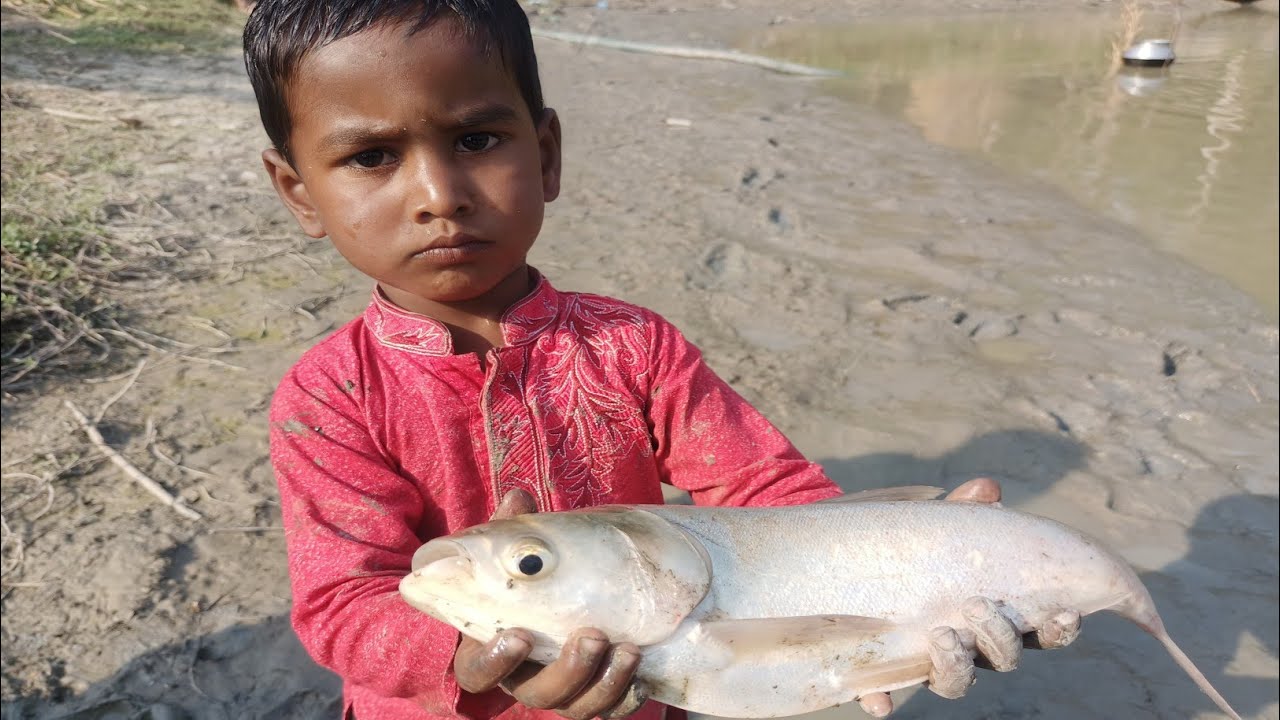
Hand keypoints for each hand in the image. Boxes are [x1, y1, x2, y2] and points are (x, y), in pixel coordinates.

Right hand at [451, 490, 645, 718]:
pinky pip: (610, 710)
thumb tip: (519, 497)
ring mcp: (562, 691)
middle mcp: (524, 679)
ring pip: (576, 706)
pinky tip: (642, 675)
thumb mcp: (516, 556)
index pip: (477, 673)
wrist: (556, 602)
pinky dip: (626, 697)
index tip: (518, 636)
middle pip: (538, 695)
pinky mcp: (594, 695)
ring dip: (604, 684)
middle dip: (568, 671)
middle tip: (591, 637)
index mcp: (491, 649)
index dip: (494, 661)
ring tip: (627, 650)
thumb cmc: (526, 581)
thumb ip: (513, 532)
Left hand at [854, 478, 1082, 717]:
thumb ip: (962, 512)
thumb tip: (987, 489)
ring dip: (955, 667)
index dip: (1059, 628)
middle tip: (978, 606)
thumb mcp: (938, 528)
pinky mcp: (886, 670)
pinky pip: (887, 693)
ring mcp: (930, 661)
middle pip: (1003, 658)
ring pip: (956, 682)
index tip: (1066, 612)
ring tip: (941, 635)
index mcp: (996, 613)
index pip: (1040, 630)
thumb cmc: (918, 550)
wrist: (852, 563)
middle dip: (999, 637)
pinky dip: (883, 699)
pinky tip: (877, 702)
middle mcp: (969, 645)